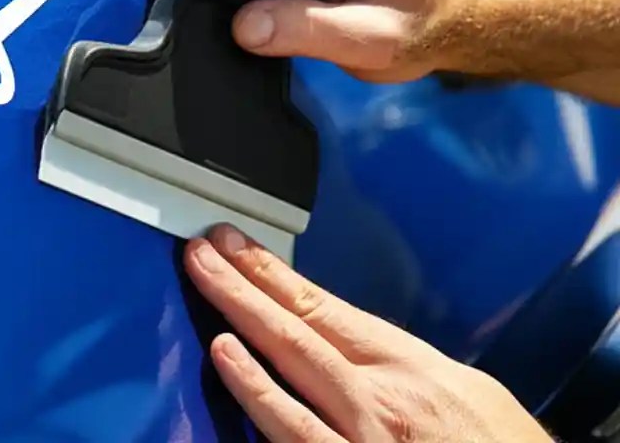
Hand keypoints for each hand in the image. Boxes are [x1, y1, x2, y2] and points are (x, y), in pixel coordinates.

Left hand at [184, 225, 551, 442]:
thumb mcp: (466, 393)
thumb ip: (404, 367)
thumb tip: (352, 345)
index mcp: (409, 368)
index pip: (324, 308)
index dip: (272, 273)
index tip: (233, 245)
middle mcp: (383, 397)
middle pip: (298, 329)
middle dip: (243, 286)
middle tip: (201, 252)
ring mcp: (363, 437)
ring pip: (290, 374)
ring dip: (241, 326)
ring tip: (206, 290)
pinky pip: (296, 436)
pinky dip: (262, 398)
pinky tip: (231, 366)